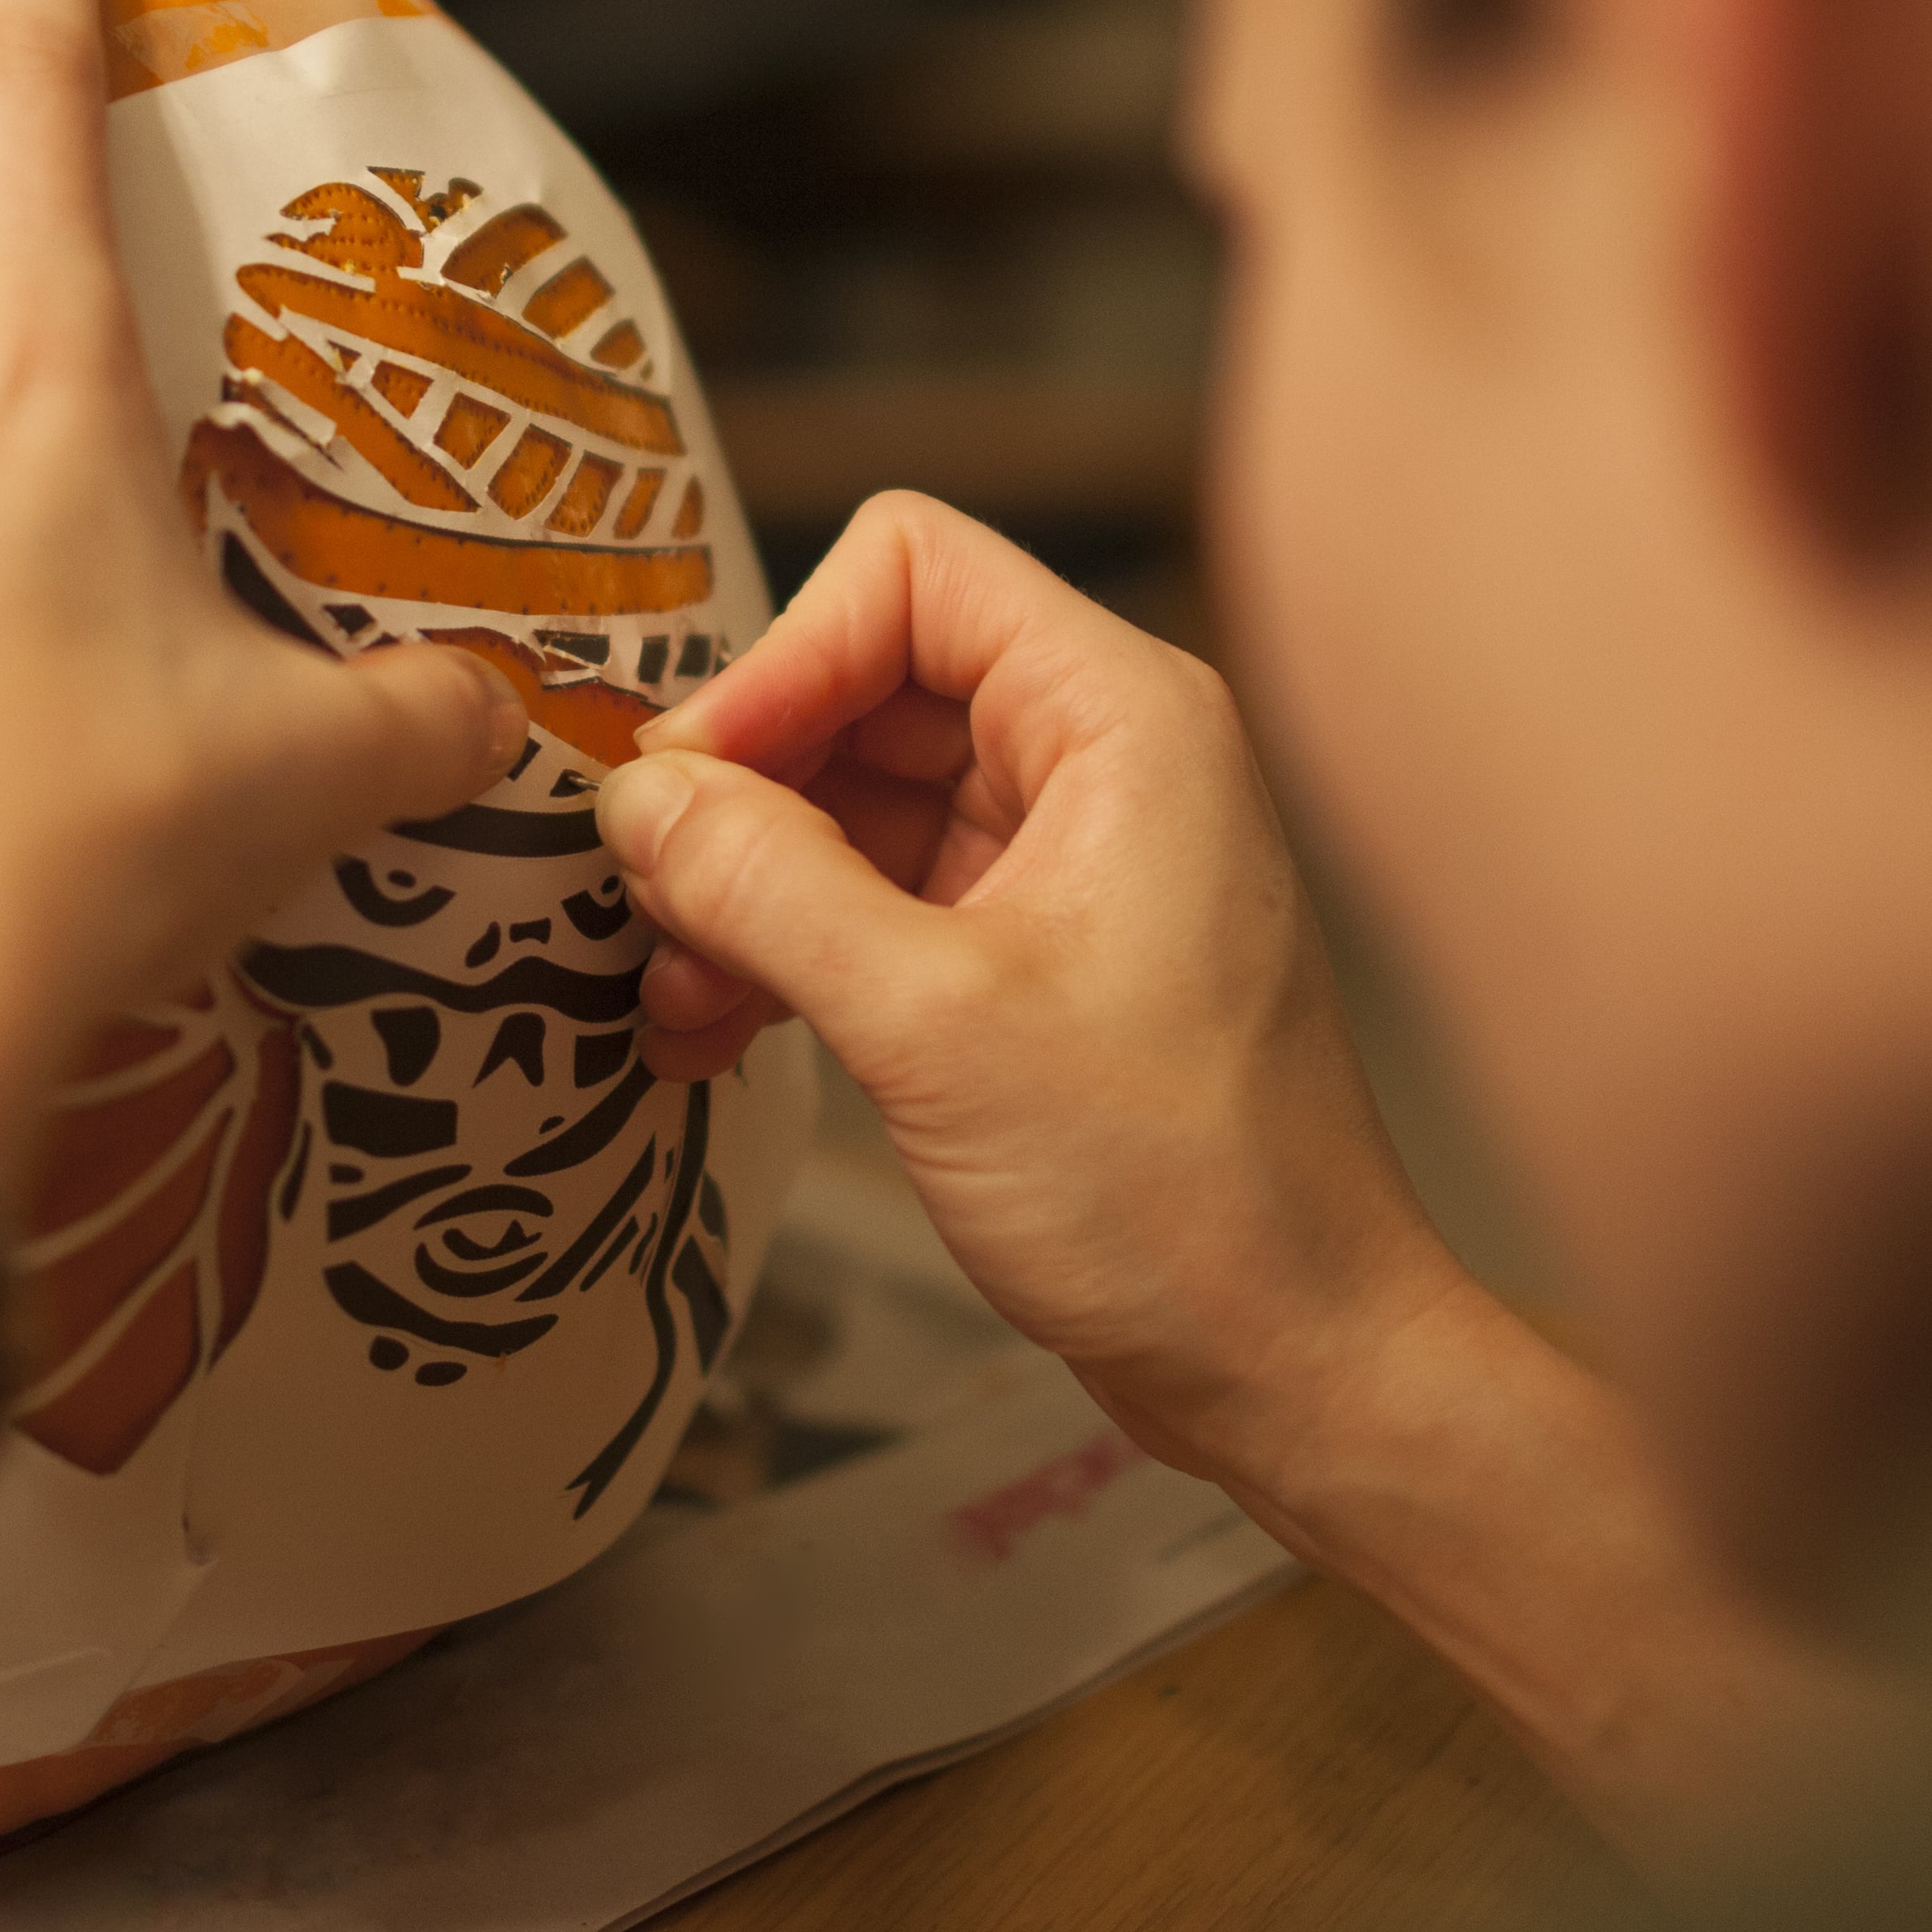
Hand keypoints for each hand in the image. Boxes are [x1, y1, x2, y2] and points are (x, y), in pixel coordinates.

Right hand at [601, 491, 1470, 1488]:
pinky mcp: (1038, 954)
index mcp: (1121, 718)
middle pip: (867, 680)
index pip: (909, 570)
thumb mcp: (933, 1026)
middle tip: (648, 904)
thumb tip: (635, 797)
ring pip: (858, 797)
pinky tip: (712, 1030)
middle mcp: (1102, 758)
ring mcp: (1071, 858)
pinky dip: (793, 947)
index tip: (692, 788)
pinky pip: (882, 896)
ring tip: (668, 995)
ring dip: (748, 883)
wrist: (1297, 1361)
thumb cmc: (1172, 1192)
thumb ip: (769, 888)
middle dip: (745, 788)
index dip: (780, 658)